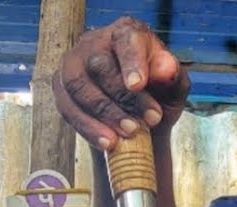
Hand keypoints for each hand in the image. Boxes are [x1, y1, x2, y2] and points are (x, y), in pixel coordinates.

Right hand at [52, 16, 190, 149]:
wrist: (141, 115)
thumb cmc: (158, 92)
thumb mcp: (174, 86)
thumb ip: (173, 76)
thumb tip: (167, 68)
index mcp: (126, 33)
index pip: (126, 40)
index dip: (131, 62)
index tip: (138, 85)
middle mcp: (94, 43)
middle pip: (98, 66)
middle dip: (122, 98)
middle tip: (147, 121)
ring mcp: (73, 64)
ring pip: (77, 86)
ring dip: (103, 114)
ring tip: (127, 135)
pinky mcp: (61, 88)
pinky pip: (67, 107)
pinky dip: (87, 127)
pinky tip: (107, 143)